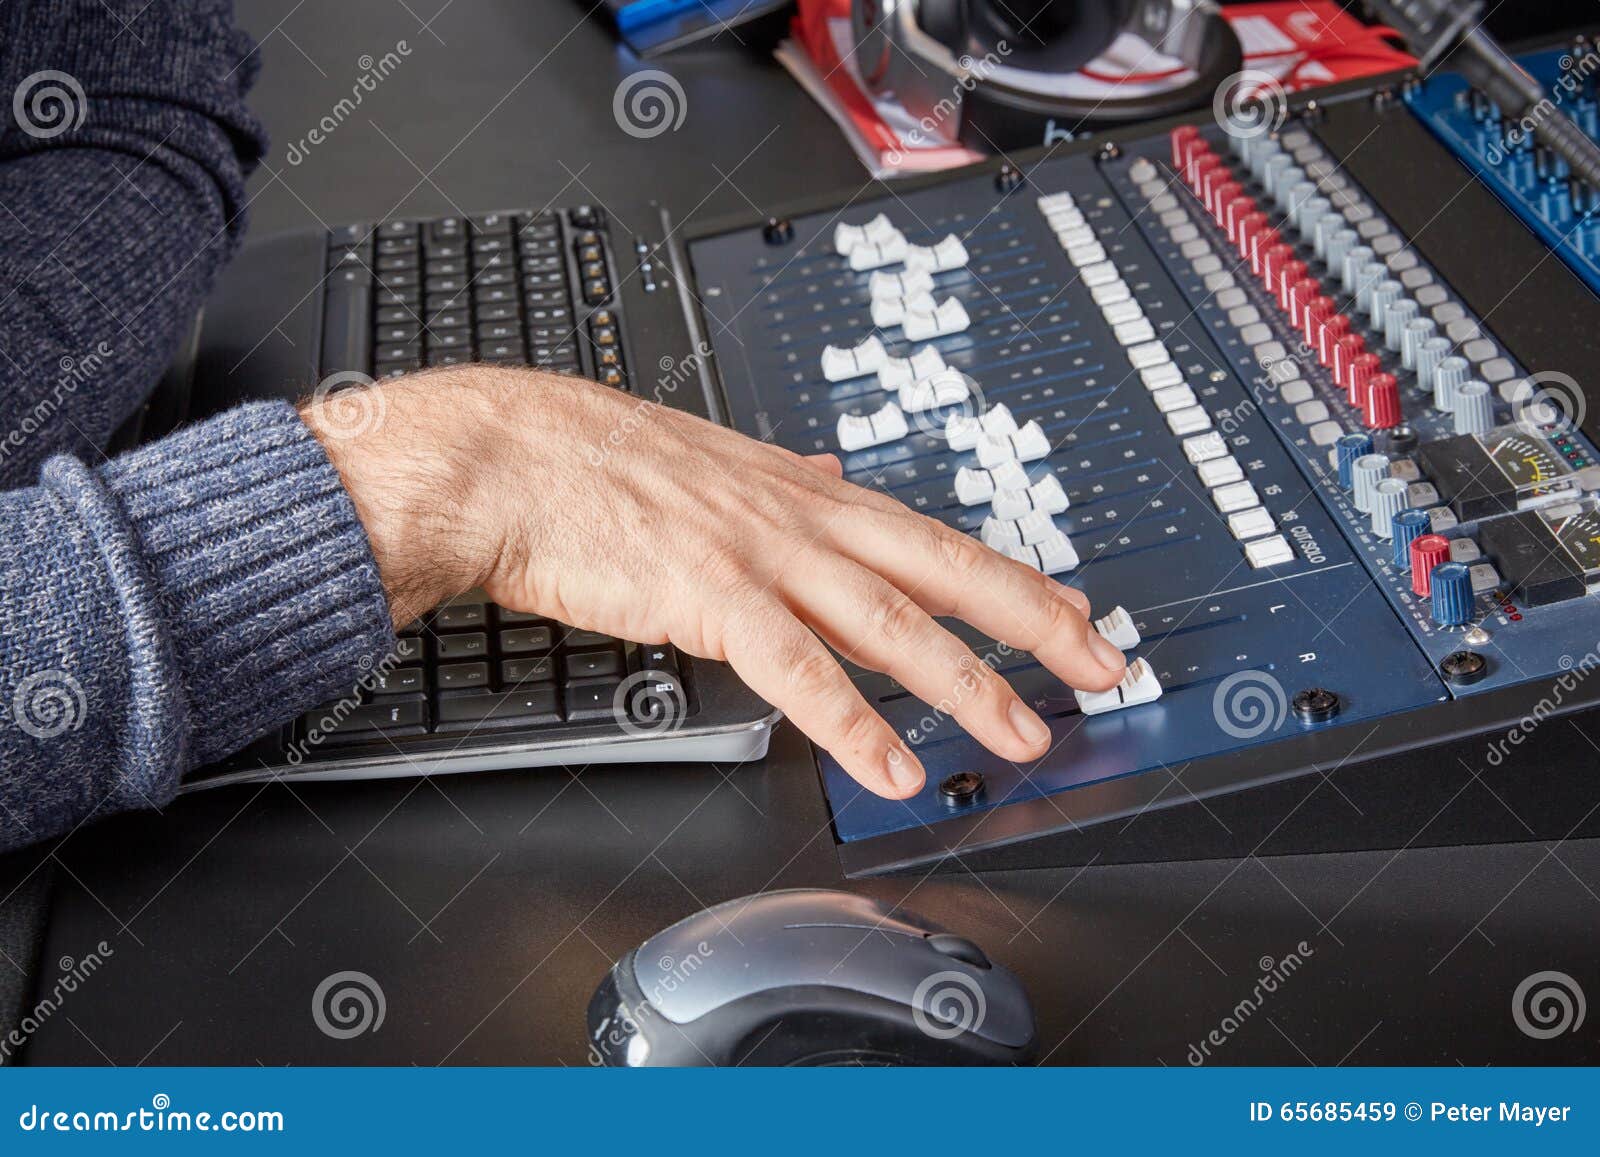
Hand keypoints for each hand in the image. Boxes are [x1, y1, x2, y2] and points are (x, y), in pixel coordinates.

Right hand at [302, 367, 1126, 799]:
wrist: (511, 456)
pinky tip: (894, 766)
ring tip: (1024, 734)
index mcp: (806, 491)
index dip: (1013, 577)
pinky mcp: (711, 598)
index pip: (936, 537)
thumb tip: (838, 478)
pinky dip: (853, 723)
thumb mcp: (716, 462)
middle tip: (1102, 664)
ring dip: (967, 685)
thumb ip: (789, 484)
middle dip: (1035, 622)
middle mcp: (803, 518)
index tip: (1075, 608)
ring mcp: (763, 556)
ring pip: (891, 624)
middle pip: (945, 571)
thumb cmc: (597, 463)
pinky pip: (799, 672)